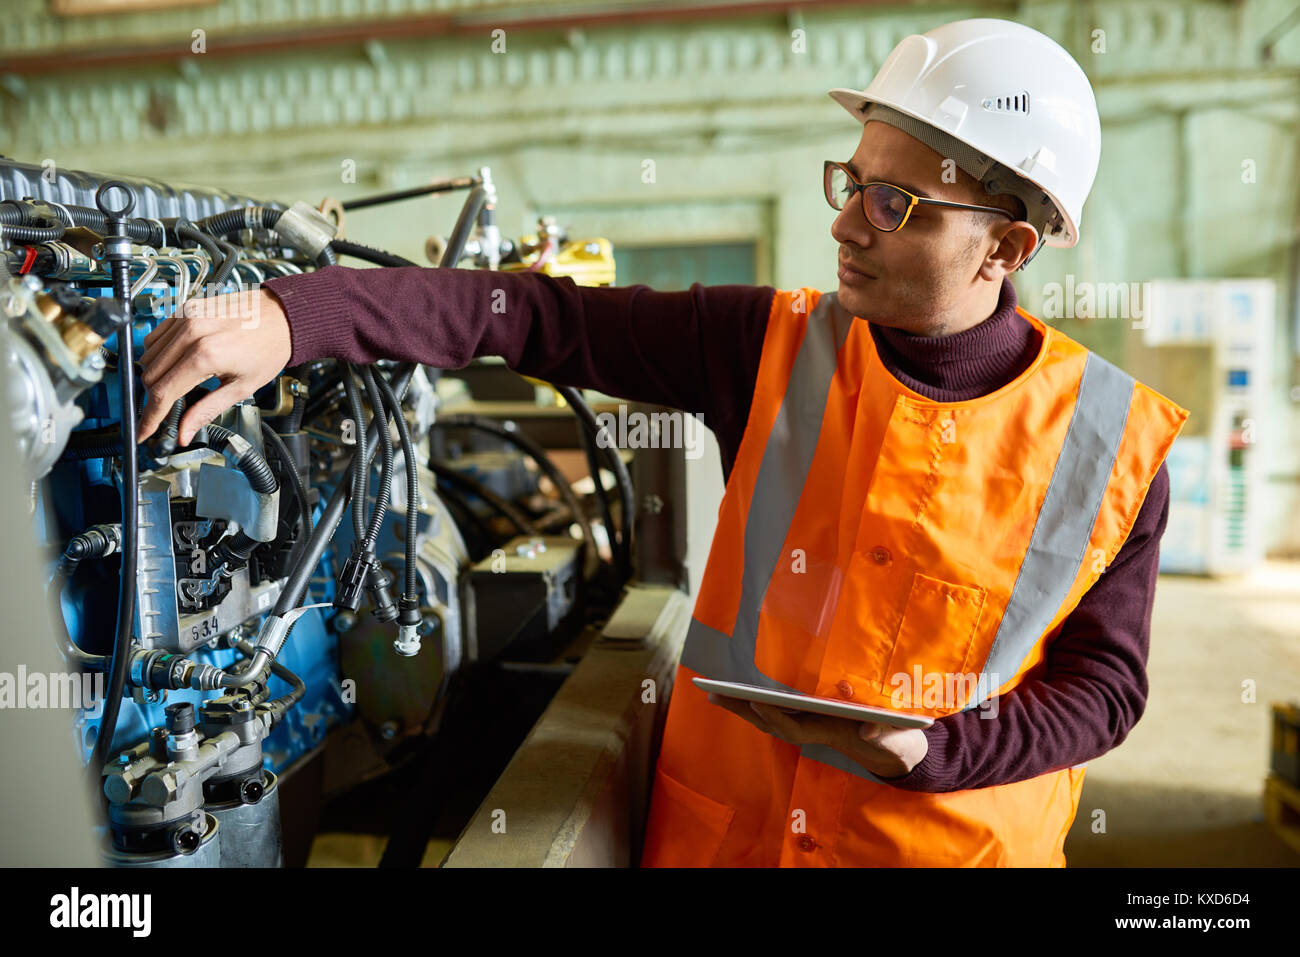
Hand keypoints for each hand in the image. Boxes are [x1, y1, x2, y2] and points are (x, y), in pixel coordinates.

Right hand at [138, 289, 291, 445]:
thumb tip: (185, 432)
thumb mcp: (243, 387)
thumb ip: (208, 410)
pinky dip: (158, 352)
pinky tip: (176, 361)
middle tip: (166, 410)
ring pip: (148, 354)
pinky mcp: (186, 308)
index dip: (150, 416)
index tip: (144, 430)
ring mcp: (187, 316)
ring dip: (155, 374)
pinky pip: (156, 334)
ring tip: (176, 385)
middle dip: (154, 397)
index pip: (163, 392)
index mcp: (206, 354)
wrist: (283, 316)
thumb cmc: (270, 348)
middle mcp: (192, 332)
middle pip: (151, 374)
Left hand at [706, 692, 927, 778]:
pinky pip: (774, 715)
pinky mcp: (807, 723)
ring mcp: (808, 729)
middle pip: (771, 724)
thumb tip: (869, 731)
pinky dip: (752, 706)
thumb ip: (885, 734)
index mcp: (830, 732)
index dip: (775, 716)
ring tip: (713, 691)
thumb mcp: (897, 737)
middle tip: (713, 693)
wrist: (896, 751)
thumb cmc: (897, 738)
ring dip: (740, 708)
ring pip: (768, 721)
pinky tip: (734, 696)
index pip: (795, 728)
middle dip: (743, 710)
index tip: (756, 703)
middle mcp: (813, 732)